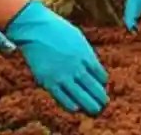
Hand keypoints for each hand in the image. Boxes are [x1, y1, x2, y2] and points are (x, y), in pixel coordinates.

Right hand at [5, 0, 109, 114]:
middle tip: (103, 105)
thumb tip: (93, 67)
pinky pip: (63, 98)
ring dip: (90, 105)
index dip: (102, 84)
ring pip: (81, 96)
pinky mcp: (49, 82)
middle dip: (100, 98)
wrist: (36, 29)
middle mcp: (77, 68)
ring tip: (95, 111)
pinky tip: (76, 109)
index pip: (100, 75)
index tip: (102, 88)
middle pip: (94, 88)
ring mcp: (63, 76)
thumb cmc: (57, 30)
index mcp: (86, 56)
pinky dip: (71, 105)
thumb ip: (86, 54)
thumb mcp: (78, 39)